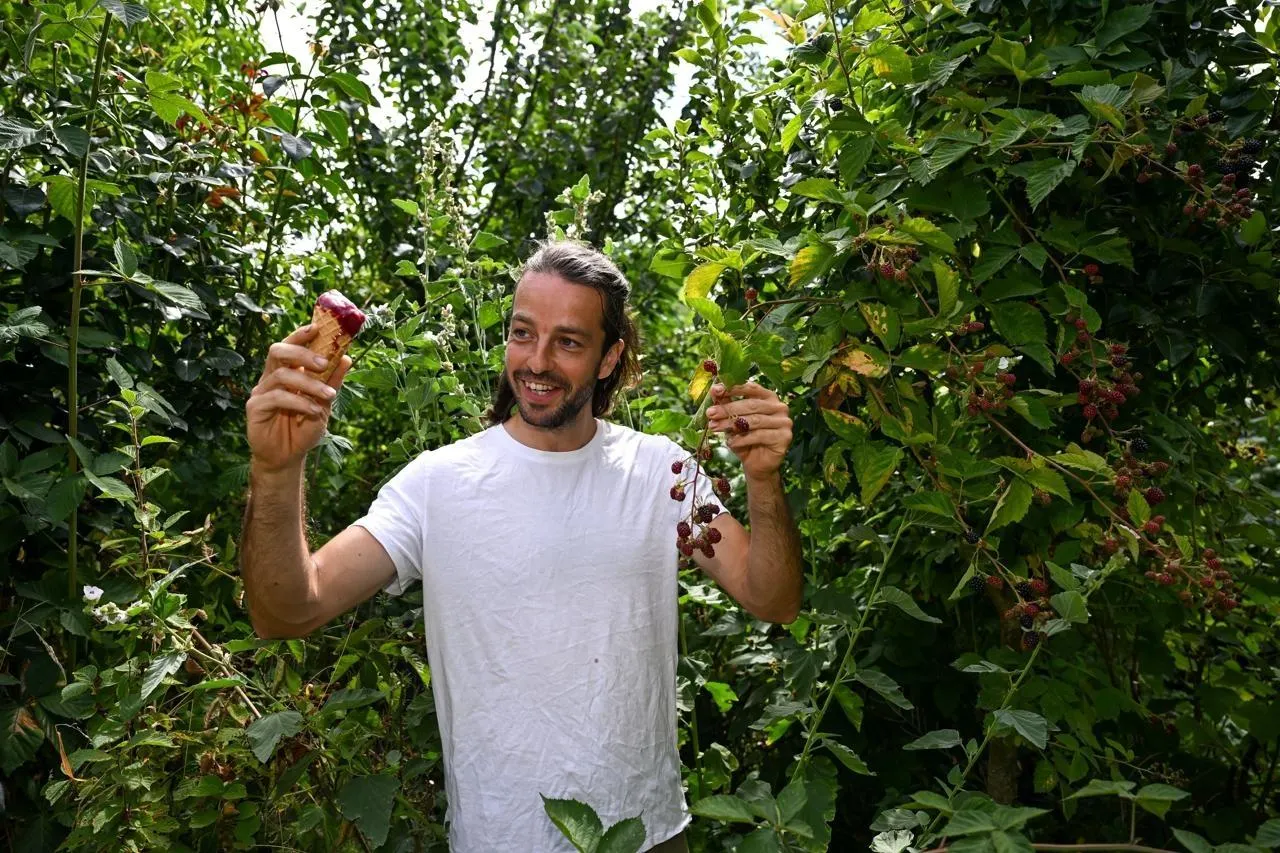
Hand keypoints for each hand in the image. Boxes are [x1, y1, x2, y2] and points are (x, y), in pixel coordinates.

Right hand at [245, 324, 351, 473]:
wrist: (288, 457)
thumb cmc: (303, 428)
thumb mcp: (324, 405)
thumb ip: (332, 383)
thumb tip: (346, 358)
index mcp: (286, 372)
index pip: (289, 345)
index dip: (301, 334)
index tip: (318, 326)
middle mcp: (270, 378)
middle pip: (278, 351)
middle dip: (302, 352)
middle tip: (324, 363)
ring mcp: (260, 391)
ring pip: (281, 375)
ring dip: (309, 384)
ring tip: (328, 396)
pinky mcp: (255, 408)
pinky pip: (276, 397)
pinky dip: (298, 402)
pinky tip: (313, 410)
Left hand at [706, 381, 792, 480]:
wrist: (757, 465)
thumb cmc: (745, 439)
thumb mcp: (734, 421)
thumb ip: (727, 405)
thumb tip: (715, 391)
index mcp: (769, 397)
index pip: (751, 388)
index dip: (733, 388)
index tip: (715, 390)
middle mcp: (779, 407)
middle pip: (751, 405)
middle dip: (728, 409)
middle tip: (710, 413)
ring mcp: (784, 422)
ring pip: (754, 420)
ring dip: (731, 424)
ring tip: (714, 427)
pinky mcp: (784, 437)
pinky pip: (760, 435)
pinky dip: (742, 439)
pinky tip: (730, 442)